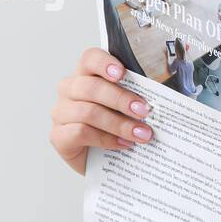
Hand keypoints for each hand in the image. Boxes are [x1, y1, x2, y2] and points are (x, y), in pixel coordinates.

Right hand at [49, 48, 153, 174]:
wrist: (106, 163)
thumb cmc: (118, 129)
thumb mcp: (130, 109)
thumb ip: (139, 98)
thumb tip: (163, 99)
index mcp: (87, 75)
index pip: (90, 58)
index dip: (105, 63)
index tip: (123, 74)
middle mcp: (70, 90)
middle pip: (91, 86)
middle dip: (121, 99)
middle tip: (144, 111)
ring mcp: (61, 113)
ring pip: (88, 111)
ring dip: (119, 124)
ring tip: (141, 134)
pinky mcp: (58, 136)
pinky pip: (80, 132)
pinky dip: (106, 138)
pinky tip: (123, 144)